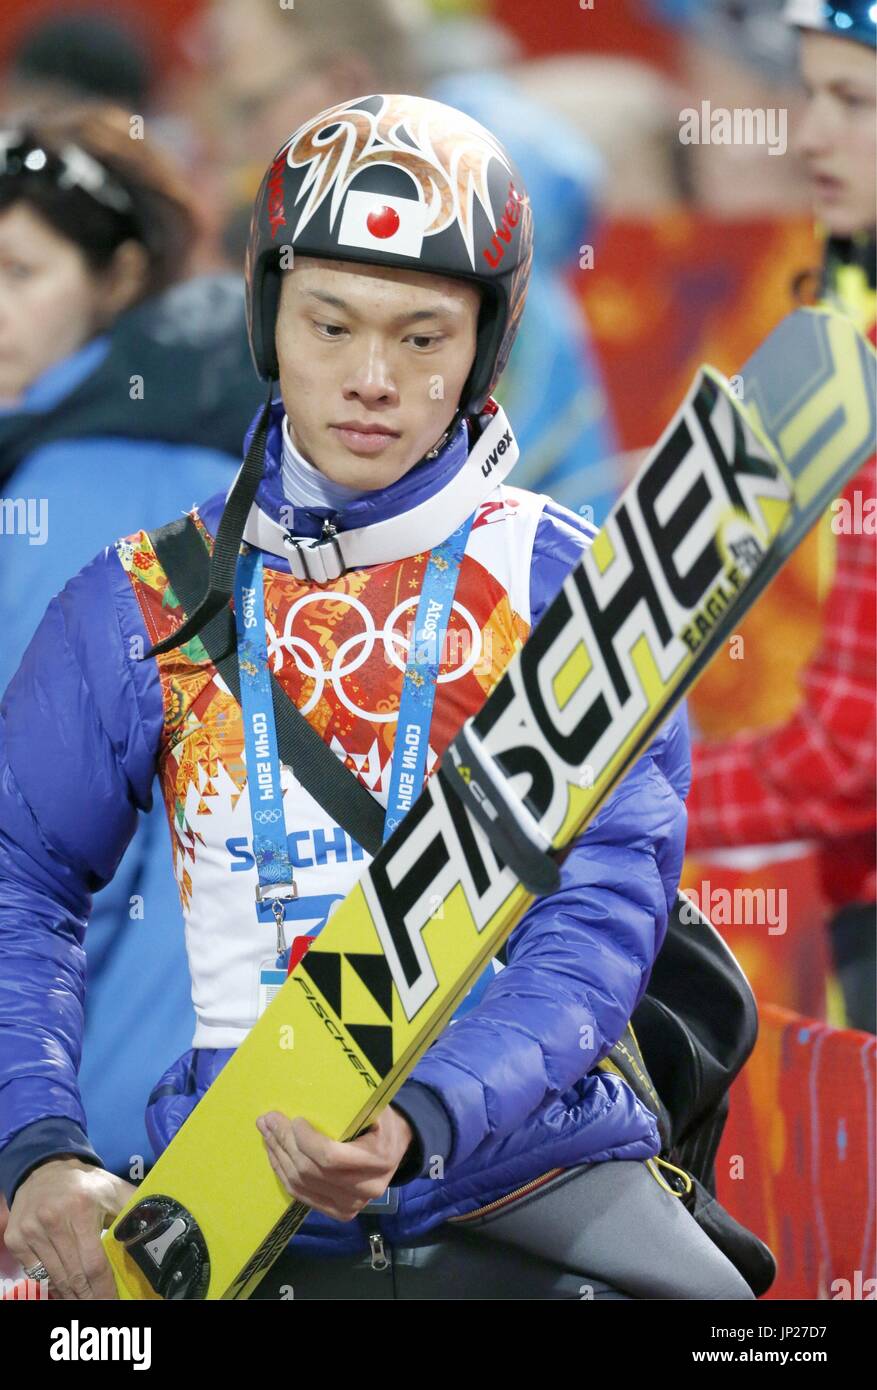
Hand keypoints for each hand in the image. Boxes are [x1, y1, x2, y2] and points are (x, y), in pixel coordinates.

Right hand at [5, 1157, 136, 1299]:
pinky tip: (64, 1286)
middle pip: (73, 1275)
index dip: (104, 1288)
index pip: (94, 1262)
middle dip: (89, 1296)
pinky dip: (50, 1284)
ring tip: (85, 1299)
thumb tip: (161, 1224)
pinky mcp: (16, 1239)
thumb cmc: (85, 1185)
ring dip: (71, 1294)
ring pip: (54, 1278)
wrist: (44, 1170)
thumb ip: (134, 1208)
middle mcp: (52, 1219)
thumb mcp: (113, 1190)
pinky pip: (35, 1274)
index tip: (112, 1301)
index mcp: (81, 1208)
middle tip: (101, 1305)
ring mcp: (31, 1231)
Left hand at [256, 1107, 414, 1222]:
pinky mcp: (338, 1212)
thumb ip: (350, 1106)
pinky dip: (283, 1173)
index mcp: (378, 1160)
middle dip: (284, 1143)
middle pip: (310, 1170)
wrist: (395, 1150)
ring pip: (301, 1184)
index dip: (306, 1140)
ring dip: (278, 1157)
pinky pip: (301, 1195)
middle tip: (268, 1120)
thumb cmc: (382, 1122)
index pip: (331, 1158)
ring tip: (266, 1133)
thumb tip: (308, 1088)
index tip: (294, 1119)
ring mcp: (350, 1206)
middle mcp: (365, 1189)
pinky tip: (274, 1154)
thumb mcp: (375, 1108)